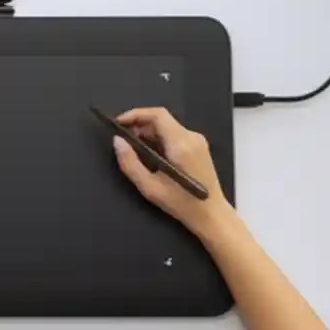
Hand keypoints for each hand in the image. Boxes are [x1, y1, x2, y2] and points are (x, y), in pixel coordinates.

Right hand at [111, 107, 233, 239]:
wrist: (212, 215)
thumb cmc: (183, 204)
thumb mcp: (150, 187)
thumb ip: (130, 163)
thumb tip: (117, 141)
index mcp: (181, 144)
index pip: (157, 114)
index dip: (135, 114)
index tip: (118, 123)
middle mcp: (191, 137)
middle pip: (161, 119)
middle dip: (139, 124)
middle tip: (124, 139)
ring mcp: (197, 141)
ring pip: (167, 126)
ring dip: (148, 132)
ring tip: (135, 148)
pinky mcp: (199, 147)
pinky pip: (175, 134)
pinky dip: (159, 138)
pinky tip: (151, 154)